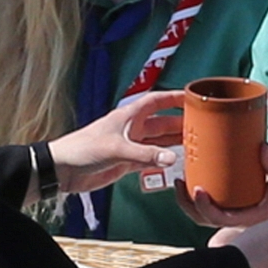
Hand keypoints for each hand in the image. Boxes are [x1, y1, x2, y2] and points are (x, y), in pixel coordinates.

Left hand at [50, 87, 185, 194]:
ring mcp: (129, 146)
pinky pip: (150, 159)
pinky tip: (176, 163)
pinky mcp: (126, 163)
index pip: (156, 101)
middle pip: (162, 123)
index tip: (193, 97)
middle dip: (181, 124)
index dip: (174, 98)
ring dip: (174, 143)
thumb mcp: (116, 149)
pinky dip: (162, 161)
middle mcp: (131, 129)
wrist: (62, 170)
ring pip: (158, 142)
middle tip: (204, 128)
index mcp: (128, 117)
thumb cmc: (83, 150)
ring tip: (196, 145)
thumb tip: (173, 158)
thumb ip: (145, 155)